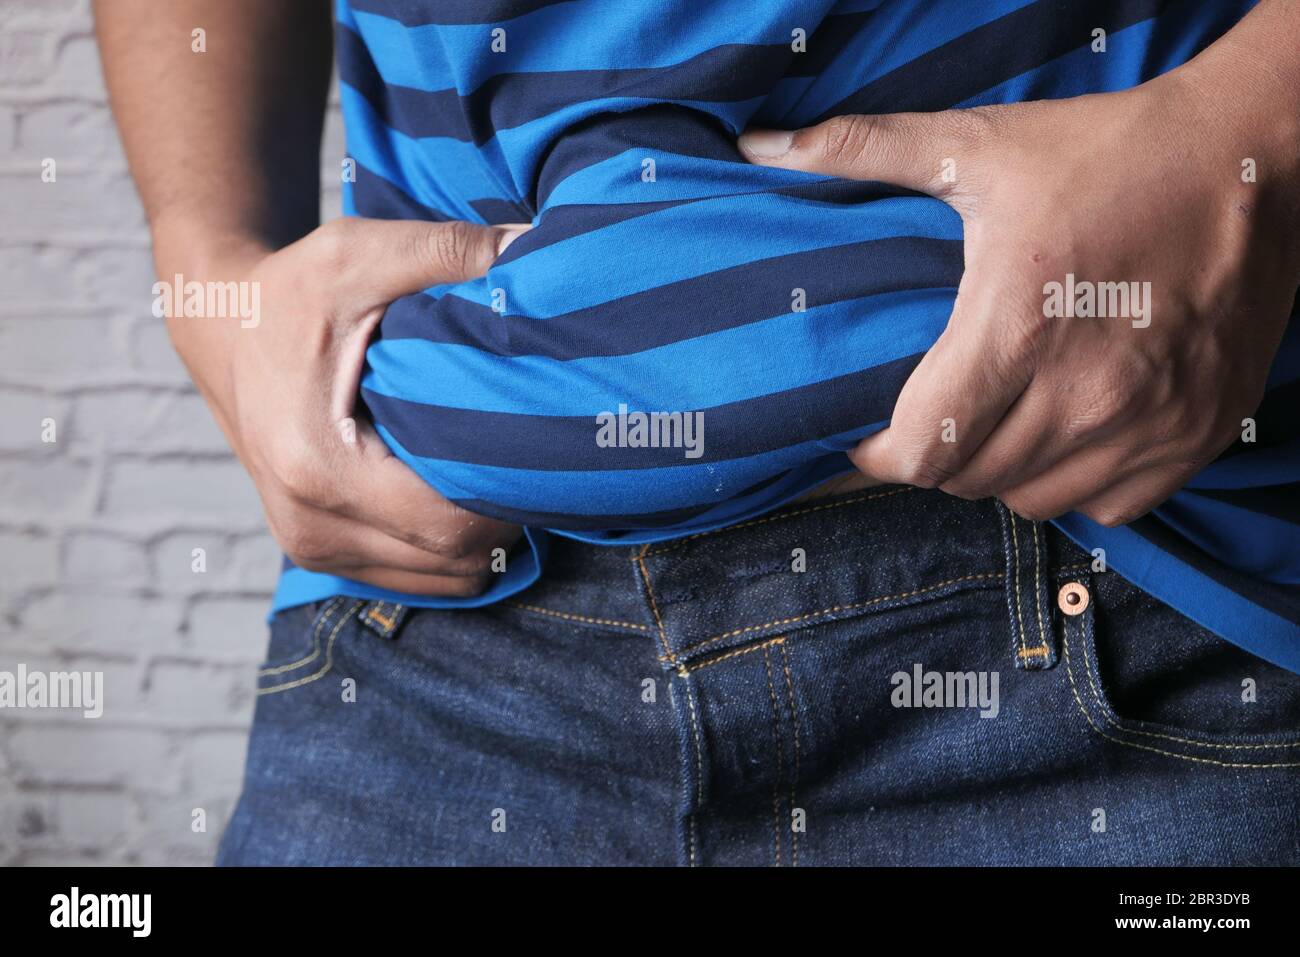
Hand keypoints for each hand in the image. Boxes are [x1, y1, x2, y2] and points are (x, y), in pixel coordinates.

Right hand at [156, 217, 528, 593]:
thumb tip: (528, 244)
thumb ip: (444, 251)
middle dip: (507, 517)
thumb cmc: (292, 290)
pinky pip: (414, 578)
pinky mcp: (316, 551)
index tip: (540, 450)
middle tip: (535, 459)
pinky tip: (460, 491)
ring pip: (440, 578)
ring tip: (498, 471)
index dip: (510, 496)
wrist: (219, 327)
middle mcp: (311, 524)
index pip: (451, 524)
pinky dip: (450, 549)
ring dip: (483, 538)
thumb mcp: (360, 253)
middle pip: (453, 559)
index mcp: (319, 467)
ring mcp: (311, 546)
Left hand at [740, 69, 1299, 525]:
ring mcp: (1147, 423)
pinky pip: (1108, 506)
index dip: (880, 454)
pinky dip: (1075, 484)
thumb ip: (864, 150)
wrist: (1258, 155)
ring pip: (1032, 500)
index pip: (921, 450)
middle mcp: (1083, 393)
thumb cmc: (1111, 154)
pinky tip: (1067, 433)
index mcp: (1016, 327)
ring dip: (998, 473)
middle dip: (933, 456)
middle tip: (932, 415)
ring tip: (996, 422)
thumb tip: (761, 147)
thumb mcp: (980, 147)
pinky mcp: (1196, 434)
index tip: (868, 435)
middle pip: (969, 480)